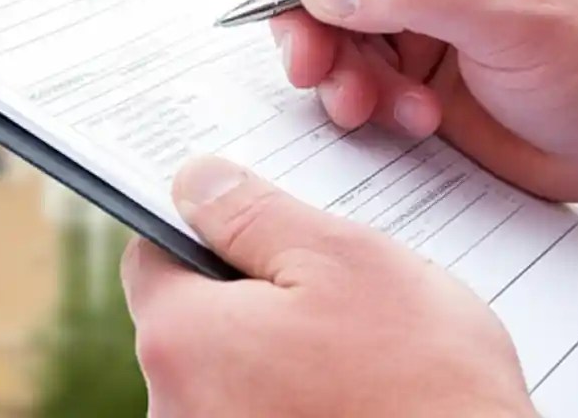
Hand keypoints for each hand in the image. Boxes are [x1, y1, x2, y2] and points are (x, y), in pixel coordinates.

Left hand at [123, 156, 534, 417]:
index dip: (203, 232)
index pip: (151, 259)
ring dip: (276, 358)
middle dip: (249, 299)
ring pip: (228, 375)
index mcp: (180, 341)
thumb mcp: (346, 263)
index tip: (251, 228)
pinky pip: (255, 415)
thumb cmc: (426, 389)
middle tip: (330, 294)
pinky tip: (356, 402)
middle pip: (192, 322)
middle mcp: (174, 409)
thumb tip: (195, 183)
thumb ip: (253, 214)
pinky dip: (294, 404)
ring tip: (357, 358)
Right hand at [272, 0, 577, 230]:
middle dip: (310, 12)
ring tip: (362, 103)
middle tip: (308, 61)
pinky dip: (359, 97)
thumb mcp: (516, 13)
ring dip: (334, 66)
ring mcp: (415, 3)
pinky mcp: (406, 60)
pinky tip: (406, 117)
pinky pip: (346, 68)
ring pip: (325, 16)